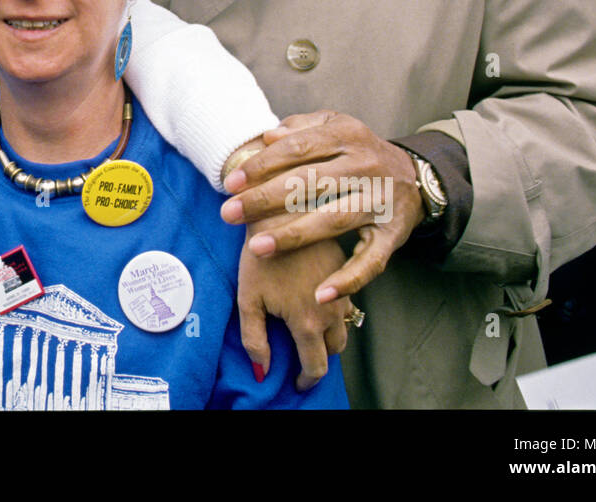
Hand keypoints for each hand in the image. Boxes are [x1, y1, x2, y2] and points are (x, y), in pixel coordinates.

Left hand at [221, 110, 423, 302]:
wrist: (415, 176)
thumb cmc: (357, 151)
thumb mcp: (334, 126)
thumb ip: (300, 128)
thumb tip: (268, 136)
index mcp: (347, 135)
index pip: (298, 149)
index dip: (262, 165)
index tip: (230, 183)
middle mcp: (366, 166)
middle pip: (309, 183)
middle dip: (265, 199)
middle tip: (229, 213)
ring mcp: (381, 201)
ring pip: (333, 219)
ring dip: (294, 235)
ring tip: (257, 247)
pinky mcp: (393, 235)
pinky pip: (370, 261)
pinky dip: (348, 279)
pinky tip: (320, 294)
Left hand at [238, 222, 351, 389]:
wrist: (282, 212)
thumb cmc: (259, 257)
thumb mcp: (248, 299)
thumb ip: (255, 339)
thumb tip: (263, 370)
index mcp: (308, 323)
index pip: (316, 367)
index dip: (306, 380)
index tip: (297, 382)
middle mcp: (333, 311)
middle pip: (335, 348)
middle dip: (320, 356)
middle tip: (301, 354)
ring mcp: (344, 290)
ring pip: (345, 325)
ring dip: (330, 332)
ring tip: (307, 326)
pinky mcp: (347, 270)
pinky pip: (346, 300)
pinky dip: (334, 307)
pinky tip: (314, 297)